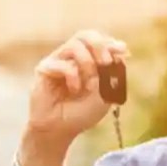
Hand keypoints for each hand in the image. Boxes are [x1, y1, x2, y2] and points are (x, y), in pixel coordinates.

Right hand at [26, 29, 128, 146]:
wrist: (61, 129)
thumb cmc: (83, 113)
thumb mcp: (107, 93)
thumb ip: (114, 71)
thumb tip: (121, 49)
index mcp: (88, 60)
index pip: (99, 40)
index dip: (111, 43)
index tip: (122, 51)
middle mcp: (72, 58)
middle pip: (85, 35)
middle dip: (100, 46)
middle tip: (106, 62)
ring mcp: (57, 61)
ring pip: (75, 46)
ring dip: (88, 64)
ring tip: (89, 84)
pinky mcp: (44, 68)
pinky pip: (63, 64)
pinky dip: (74, 77)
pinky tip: (74, 90)